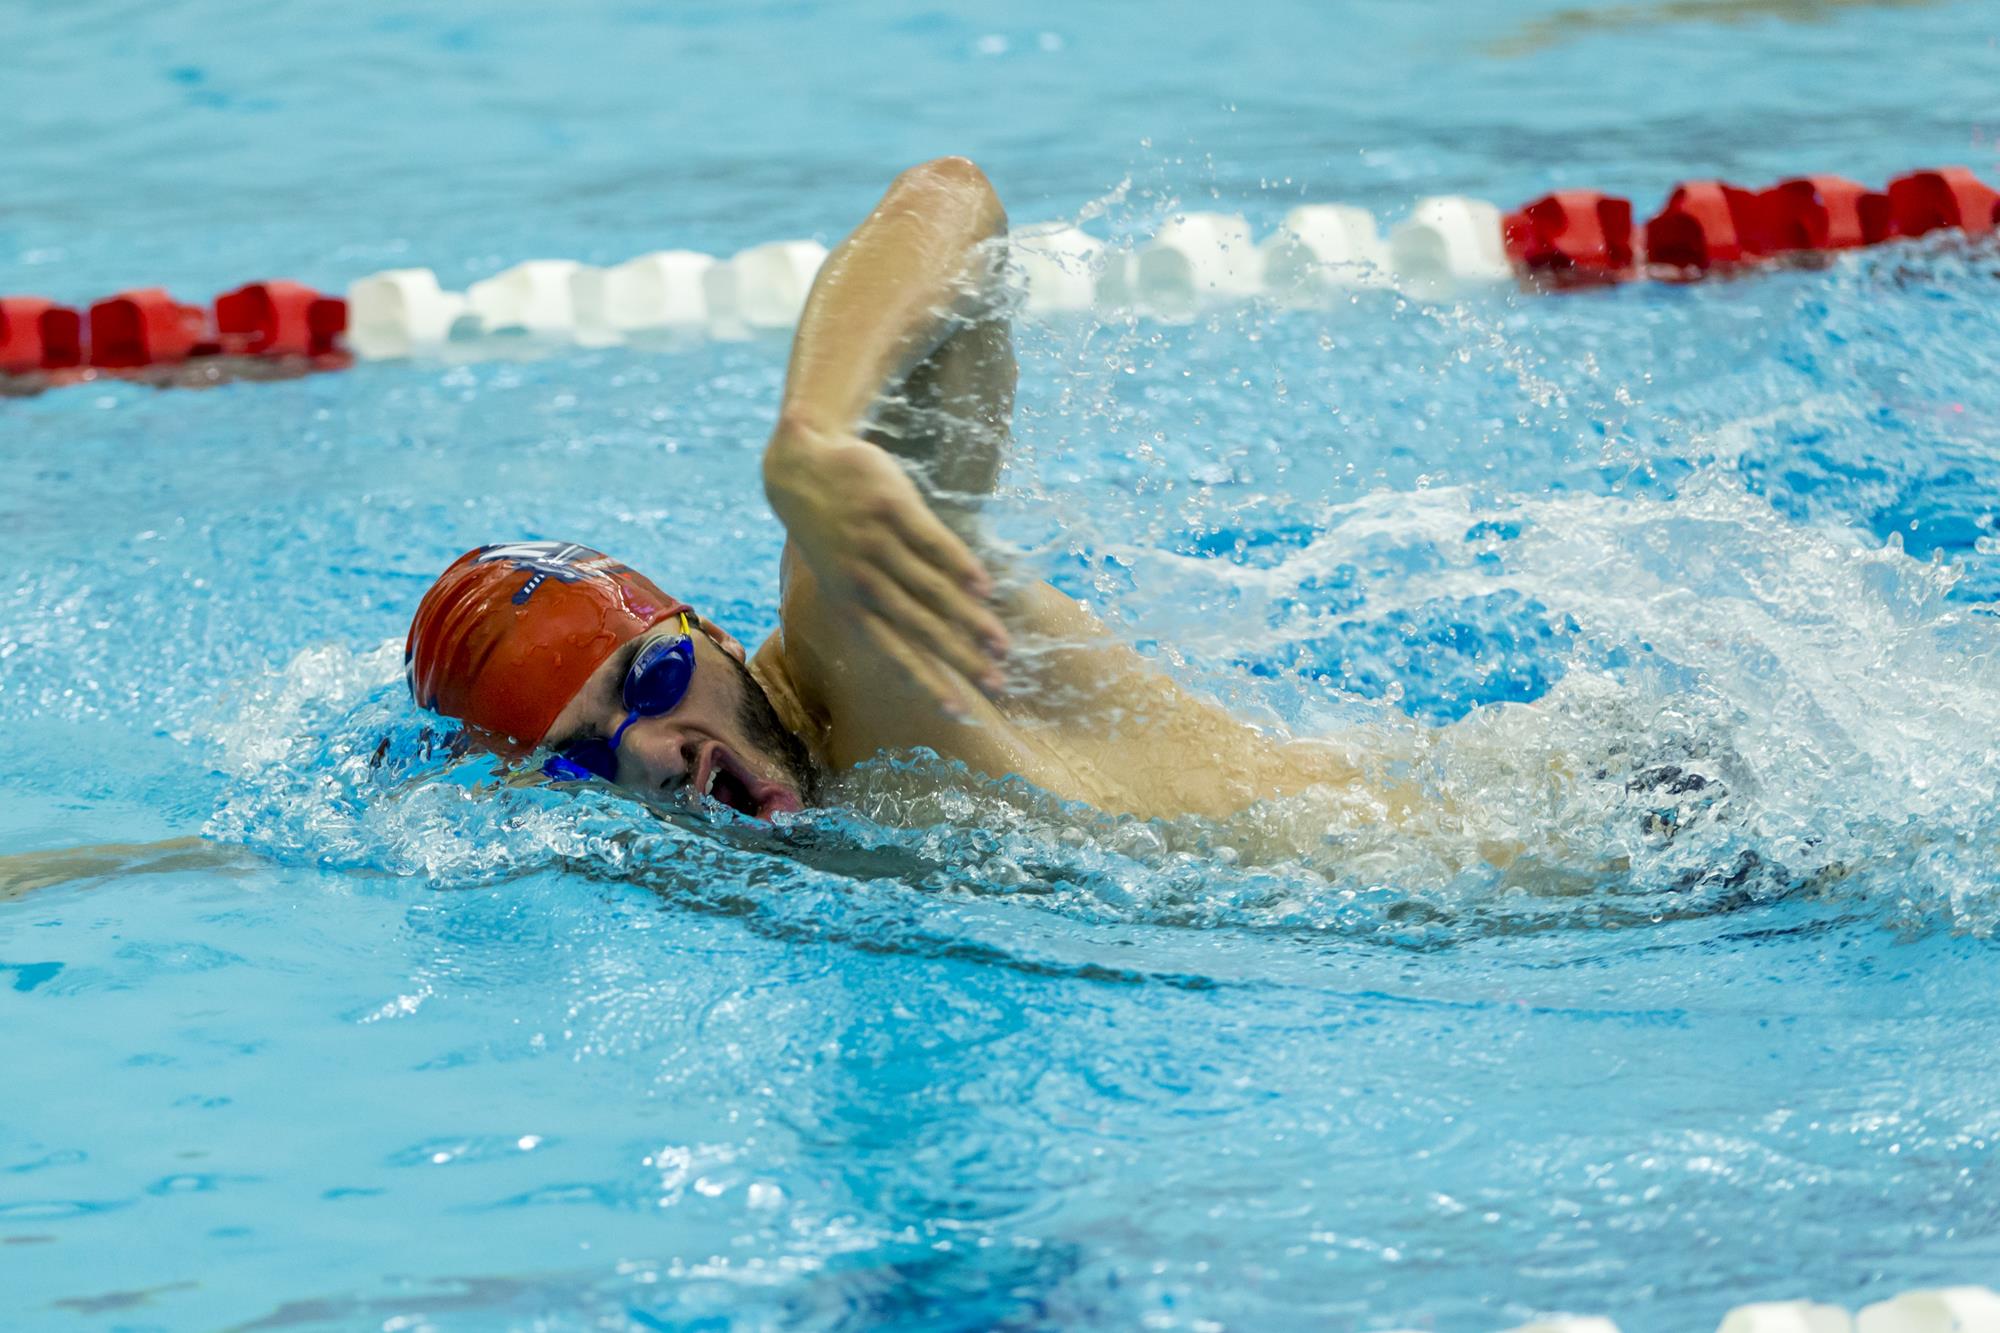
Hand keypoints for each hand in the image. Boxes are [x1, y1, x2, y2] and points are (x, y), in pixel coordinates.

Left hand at [764, 416, 1008, 715]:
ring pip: (932, 589)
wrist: (799, 469)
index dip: (929, 682)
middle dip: (961, 659)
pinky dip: (960, 566)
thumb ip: (873, 606)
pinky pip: (933, 542)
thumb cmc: (829, 532)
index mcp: (850, 604)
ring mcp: (877, 543)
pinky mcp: (892, 507)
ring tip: (1002, 642)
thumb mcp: (837, 577)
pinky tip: (986, 587)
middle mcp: (863, 580)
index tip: (961, 709)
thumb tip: (920, 639)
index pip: (897, 652)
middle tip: (997, 684)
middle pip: (922, 628)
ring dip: (971, 619)